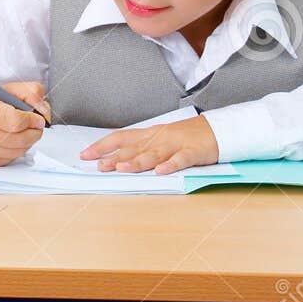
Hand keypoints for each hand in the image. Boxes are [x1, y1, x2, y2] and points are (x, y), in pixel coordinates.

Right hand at [0, 81, 49, 166]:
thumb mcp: (11, 89)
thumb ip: (32, 92)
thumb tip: (43, 110)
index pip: (14, 121)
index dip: (31, 121)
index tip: (37, 118)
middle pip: (18, 139)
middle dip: (34, 133)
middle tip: (36, 126)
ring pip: (17, 151)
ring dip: (27, 142)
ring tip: (24, 131)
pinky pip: (11, 159)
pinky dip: (17, 151)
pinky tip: (13, 140)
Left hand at [81, 115, 218, 173]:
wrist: (217, 130)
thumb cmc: (187, 137)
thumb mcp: (161, 139)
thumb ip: (141, 149)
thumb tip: (117, 160)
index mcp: (149, 135)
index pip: (120, 138)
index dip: (102, 146)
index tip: (85, 154)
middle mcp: (158, 138)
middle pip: (134, 148)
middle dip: (115, 158)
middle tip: (98, 166)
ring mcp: (176, 144)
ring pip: (153, 154)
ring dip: (137, 162)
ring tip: (122, 169)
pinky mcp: (193, 152)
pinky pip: (180, 159)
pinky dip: (170, 165)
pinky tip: (160, 171)